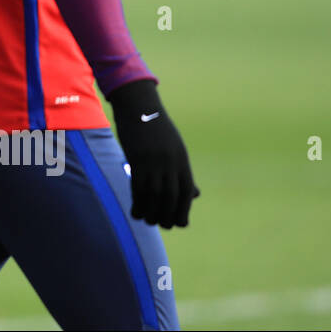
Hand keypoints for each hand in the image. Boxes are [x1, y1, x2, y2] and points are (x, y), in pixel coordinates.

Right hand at [108, 79, 199, 228]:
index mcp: (181, 160)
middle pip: (171, 197)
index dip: (183, 211)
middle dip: (167, 215)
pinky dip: (137, 202)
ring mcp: (153, 161)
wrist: (138, 105)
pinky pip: (138, 186)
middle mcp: (170, 163)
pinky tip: (135, 211)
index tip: (179, 224)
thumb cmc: (156, 128)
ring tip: (147, 221)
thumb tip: (194, 194)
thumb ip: (183, 172)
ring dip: (151, 212)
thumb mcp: (176, 149)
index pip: (186, 192)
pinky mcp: (136, 159)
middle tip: (162, 225)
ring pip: (154, 194)